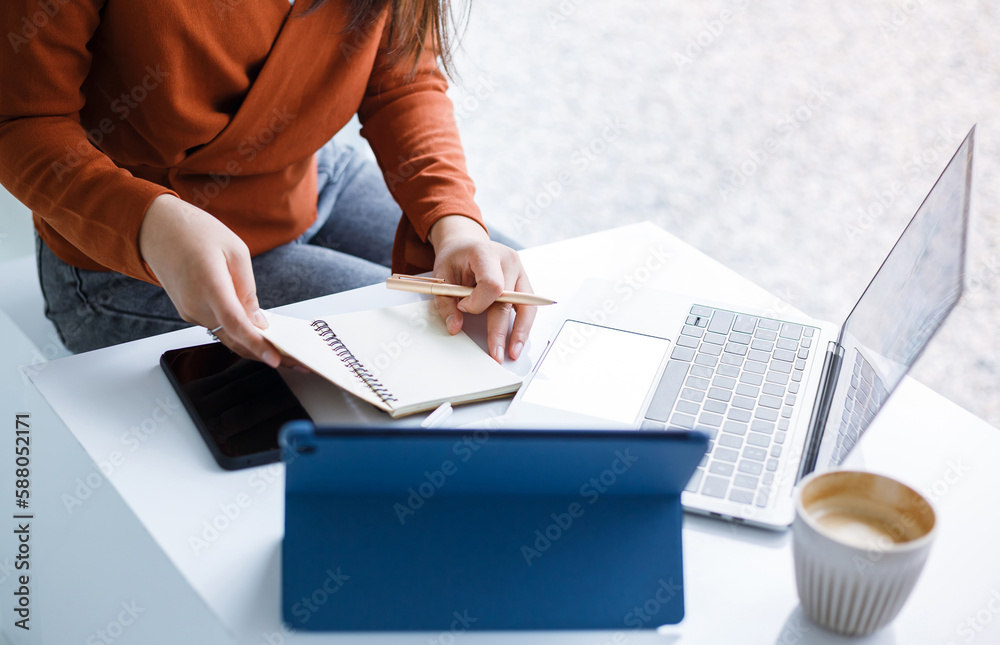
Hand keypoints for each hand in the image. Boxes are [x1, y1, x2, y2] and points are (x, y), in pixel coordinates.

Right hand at [138, 194, 286, 367]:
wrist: (157, 229)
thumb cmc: (195, 232)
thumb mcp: (236, 251)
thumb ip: (248, 290)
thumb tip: (257, 320)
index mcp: (210, 286)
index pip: (236, 325)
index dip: (257, 345)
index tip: (275, 359)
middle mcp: (196, 305)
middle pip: (233, 339)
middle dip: (263, 353)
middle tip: (291, 360)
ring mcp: (189, 312)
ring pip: (226, 336)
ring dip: (251, 345)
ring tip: (280, 348)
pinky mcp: (188, 312)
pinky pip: (217, 327)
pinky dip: (237, 333)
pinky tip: (255, 332)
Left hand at [428, 215, 535, 362]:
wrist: (467, 244)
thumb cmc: (456, 257)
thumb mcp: (442, 275)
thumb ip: (447, 302)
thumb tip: (455, 327)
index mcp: (486, 253)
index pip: (492, 284)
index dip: (478, 302)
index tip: (464, 307)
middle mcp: (509, 261)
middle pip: (509, 300)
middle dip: (501, 330)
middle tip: (496, 354)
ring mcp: (520, 271)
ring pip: (526, 306)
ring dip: (520, 331)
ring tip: (513, 352)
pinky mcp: (523, 282)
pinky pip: (527, 307)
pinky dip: (522, 325)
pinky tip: (517, 341)